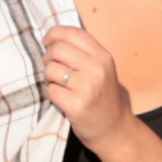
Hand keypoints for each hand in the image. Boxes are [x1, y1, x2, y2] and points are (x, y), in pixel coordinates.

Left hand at [38, 21, 130, 147]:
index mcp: (103, 56)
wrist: (114, 128)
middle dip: (48, 57)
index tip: (47, 42)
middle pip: (57, 49)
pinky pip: (50, 90)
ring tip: (59, 84)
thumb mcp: (101, 69)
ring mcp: (87, 87)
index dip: (54, 34)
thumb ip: (83, 52)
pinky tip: (60, 97)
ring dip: (48, 77)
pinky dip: (50, 93)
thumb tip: (54, 36)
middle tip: (52, 67)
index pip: (72, 33)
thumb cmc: (102, 96)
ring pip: (50, 69)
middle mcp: (97, 69)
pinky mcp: (76, 105)